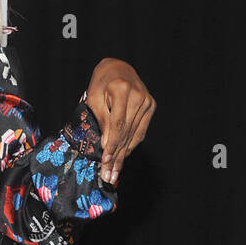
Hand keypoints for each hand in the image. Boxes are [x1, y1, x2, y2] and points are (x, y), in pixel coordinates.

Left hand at [83, 58, 155, 185]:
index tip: (105, 162)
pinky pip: (141, 131)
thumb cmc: (101, 83)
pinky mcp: (151, 106)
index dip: (112, 145)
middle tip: (109, 176)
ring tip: (114, 173)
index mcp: (122, 90)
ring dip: (123, 156)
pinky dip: (131, 146)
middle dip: (117, 156)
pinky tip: (123, 158)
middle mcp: (138, 95)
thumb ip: (102, 122)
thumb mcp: (94, 99)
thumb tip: (108, 146)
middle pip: (127, 133)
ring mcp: (147, 101)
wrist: (118, 68)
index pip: (117, 124)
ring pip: (134, 135)